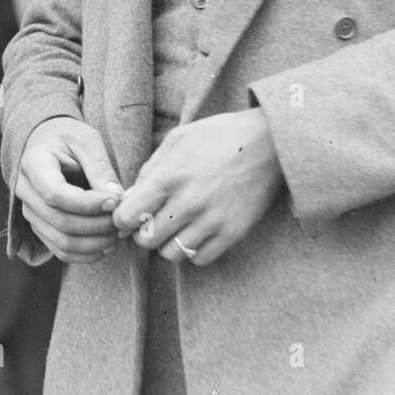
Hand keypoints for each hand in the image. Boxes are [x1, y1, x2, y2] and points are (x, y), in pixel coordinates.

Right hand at [16, 116, 124, 262]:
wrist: (47, 142)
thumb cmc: (68, 137)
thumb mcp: (87, 141)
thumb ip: (100, 169)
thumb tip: (118, 199)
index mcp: (34, 164)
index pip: (56, 194)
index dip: (88, 204)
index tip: (115, 201)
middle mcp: (26, 193)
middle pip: (61, 222)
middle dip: (98, 226)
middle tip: (124, 220)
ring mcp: (31, 214)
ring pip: (62, 242)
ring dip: (95, 243)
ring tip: (119, 233)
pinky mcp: (40, 227)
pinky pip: (60, 250)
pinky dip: (86, 254)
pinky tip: (107, 246)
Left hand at [113, 108, 283, 266]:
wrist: (269, 141)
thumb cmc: (220, 136)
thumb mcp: (178, 139)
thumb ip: (150, 168)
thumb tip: (130, 197)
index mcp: (169, 177)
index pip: (128, 216)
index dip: (124, 219)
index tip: (131, 216)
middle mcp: (188, 203)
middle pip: (146, 241)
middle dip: (145, 232)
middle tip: (155, 222)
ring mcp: (211, 221)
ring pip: (171, 254)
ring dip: (169, 243)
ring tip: (178, 227)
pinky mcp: (232, 233)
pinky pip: (200, 259)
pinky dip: (194, 250)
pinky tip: (199, 232)